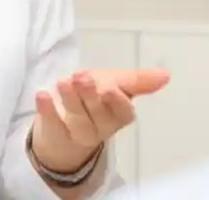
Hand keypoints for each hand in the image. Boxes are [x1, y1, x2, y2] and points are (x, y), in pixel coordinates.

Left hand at [30, 67, 170, 172]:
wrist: (66, 123)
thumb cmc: (96, 98)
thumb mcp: (117, 83)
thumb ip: (139, 80)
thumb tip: (166, 74)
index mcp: (118, 114)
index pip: (122, 112)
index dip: (116, 101)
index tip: (109, 87)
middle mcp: (100, 126)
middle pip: (97, 113)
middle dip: (90, 95)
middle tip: (81, 76)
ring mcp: (77, 132)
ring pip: (76, 118)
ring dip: (69, 99)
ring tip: (63, 82)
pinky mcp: (55, 134)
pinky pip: (53, 124)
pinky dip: (47, 110)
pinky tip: (42, 95)